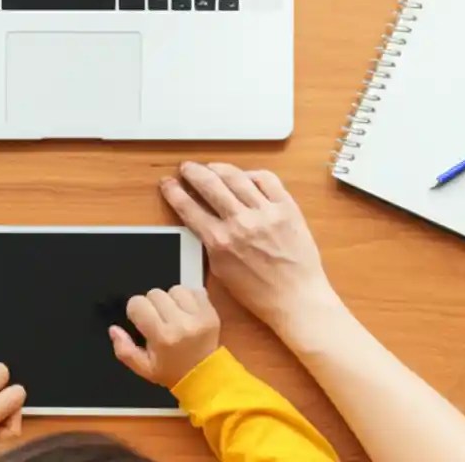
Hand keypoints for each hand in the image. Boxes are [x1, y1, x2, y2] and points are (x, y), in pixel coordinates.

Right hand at [109, 286, 220, 387]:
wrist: (204, 376)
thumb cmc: (171, 371)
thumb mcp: (143, 368)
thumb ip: (124, 350)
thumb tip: (113, 329)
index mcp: (162, 337)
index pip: (138, 303)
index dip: (136, 310)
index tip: (142, 321)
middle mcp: (180, 324)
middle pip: (155, 293)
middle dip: (152, 304)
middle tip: (158, 319)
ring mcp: (198, 317)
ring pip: (174, 289)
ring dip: (171, 299)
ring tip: (173, 315)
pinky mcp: (211, 312)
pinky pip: (194, 290)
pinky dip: (189, 298)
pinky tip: (187, 311)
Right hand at [160, 162, 341, 339]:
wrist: (296, 298)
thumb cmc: (260, 293)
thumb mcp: (221, 271)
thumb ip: (210, 243)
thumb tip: (201, 221)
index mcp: (220, 242)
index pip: (189, 208)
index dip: (174, 192)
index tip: (168, 183)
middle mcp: (240, 223)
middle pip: (209, 185)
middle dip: (193, 172)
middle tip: (186, 168)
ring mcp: (265, 213)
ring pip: (235, 177)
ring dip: (217, 167)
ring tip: (210, 166)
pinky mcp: (286, 208)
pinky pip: (267, 180)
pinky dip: (252, 174)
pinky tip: (246, 176)